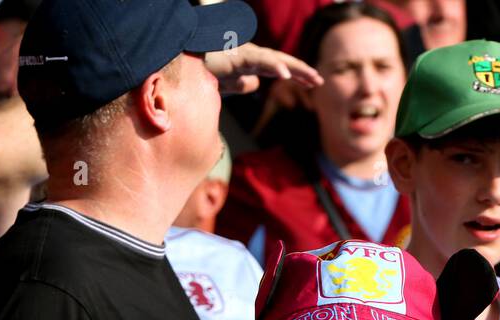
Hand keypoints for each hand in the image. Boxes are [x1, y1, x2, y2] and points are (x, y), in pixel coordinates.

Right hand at [204, 43, 322, 94]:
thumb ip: (240, 84)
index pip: (276, 66)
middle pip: (280, 61)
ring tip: (313, 79)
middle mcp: (247, 54)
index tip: (313, 83)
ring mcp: (241, 53)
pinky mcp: (234, 56)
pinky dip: (273, 66)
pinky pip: (258, 61)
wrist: (179, 65)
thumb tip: (255, 85)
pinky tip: (286, 75)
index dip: (295, 72)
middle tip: (320, 80)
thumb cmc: (198, 71)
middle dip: (301, 70)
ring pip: (273, 59)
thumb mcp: (224, 84)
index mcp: (247, 61)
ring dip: (295, 68)